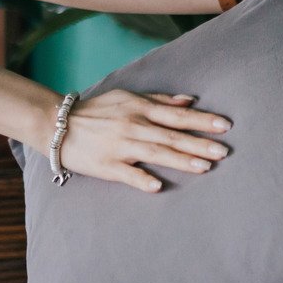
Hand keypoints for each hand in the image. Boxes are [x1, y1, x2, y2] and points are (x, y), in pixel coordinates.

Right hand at [52, 89, 231, 192]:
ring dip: (181, 160)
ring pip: (155, 153)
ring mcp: (120, 146)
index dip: (202, 121)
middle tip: (225, 151)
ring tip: (205, 167)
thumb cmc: (97, 111)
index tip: (225, 126)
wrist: (56, 124)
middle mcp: (133, 125)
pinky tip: (158, 186)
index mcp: (139, 108)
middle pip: (172, 135)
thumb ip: (159, 100)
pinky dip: (142, 179)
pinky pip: (127, 173)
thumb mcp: (127, 97)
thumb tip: (189, 100)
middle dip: (200, 143)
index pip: (177, 116)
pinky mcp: (106, 165)